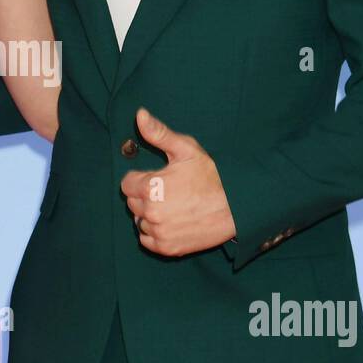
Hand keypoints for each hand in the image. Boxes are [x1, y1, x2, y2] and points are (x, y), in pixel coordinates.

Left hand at [121, 107, 236, 256]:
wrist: (236, 206)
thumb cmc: (211, 176)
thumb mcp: (186, 149)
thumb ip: (159, 133)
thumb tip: (139, 114)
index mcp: (150, 187)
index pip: (126, 184)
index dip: (141, 179)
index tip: (159, 178)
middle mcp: (151, 212)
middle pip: (132, 203)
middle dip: (145, 195)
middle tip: (169, 191)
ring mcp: (159, 232)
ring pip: (140, 221)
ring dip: (149, 214)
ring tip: (173, 206)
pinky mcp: (167, 248)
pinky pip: (147, 240)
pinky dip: (155, 232)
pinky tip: (172, 221)